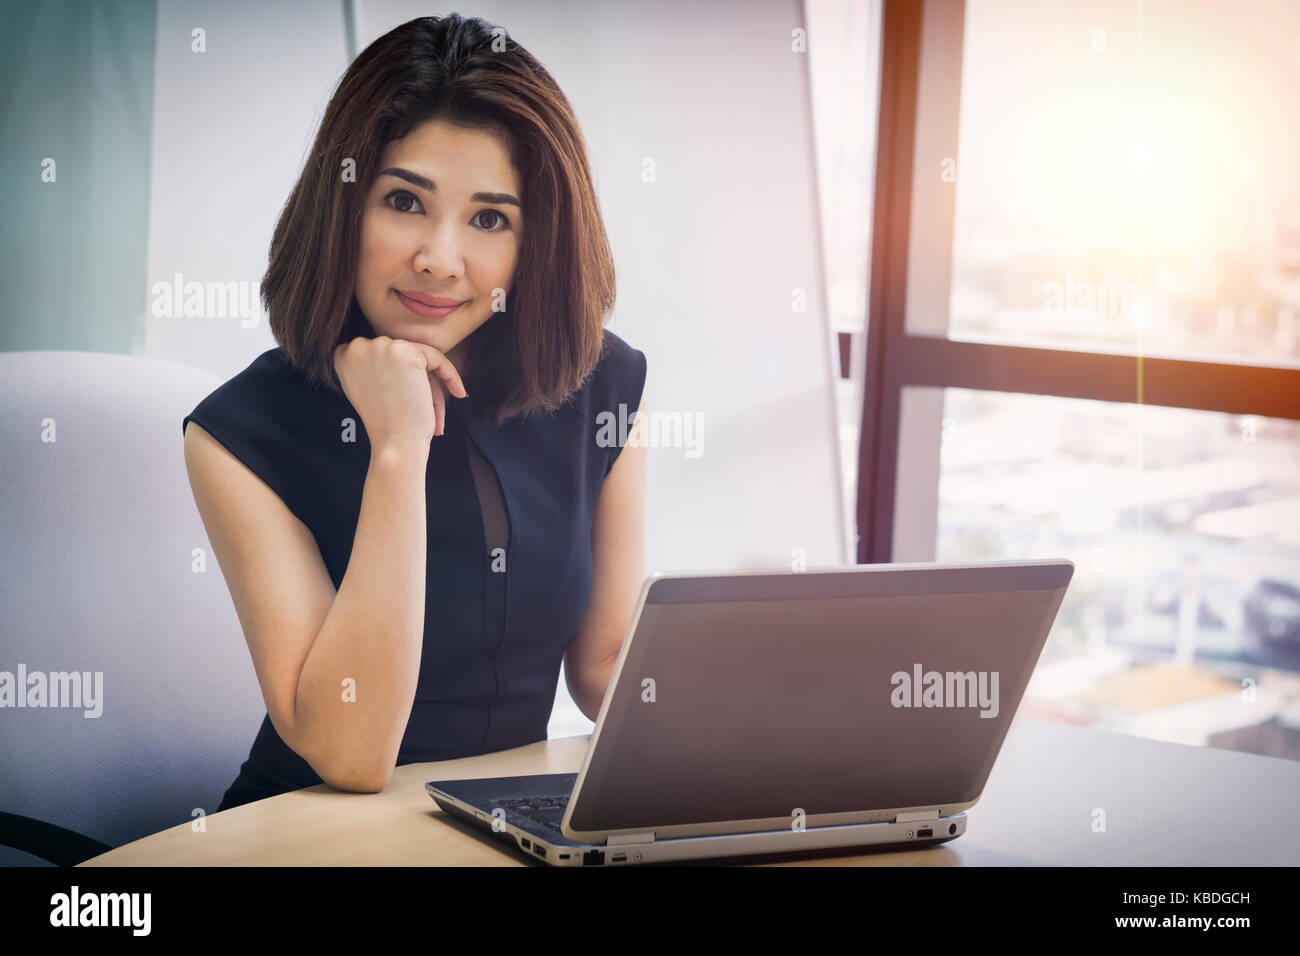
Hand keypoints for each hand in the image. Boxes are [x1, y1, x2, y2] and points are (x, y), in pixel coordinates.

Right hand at [332, 336, 467, 447]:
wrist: (394, 443)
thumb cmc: (386, 424)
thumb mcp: (371, 389)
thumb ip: (378, 367)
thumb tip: (403, 354)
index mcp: (343, 357)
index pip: (380, 356)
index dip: (398, 375)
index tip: (408, 396)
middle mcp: (356, 347)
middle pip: (401, 357)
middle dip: (418, 382)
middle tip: (426, 410)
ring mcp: (379, 346)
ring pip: (418, 358)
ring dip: (431, 386)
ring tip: (434, 413)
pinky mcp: (404, 351)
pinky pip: (436, 357)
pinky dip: (450, 375)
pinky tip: (458, 392)